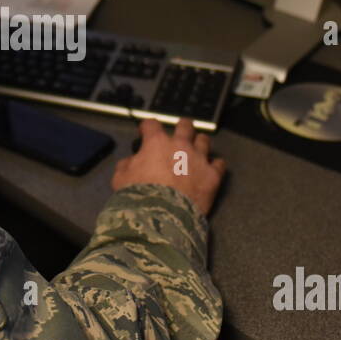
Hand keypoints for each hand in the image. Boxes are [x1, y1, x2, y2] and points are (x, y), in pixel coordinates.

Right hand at [110, 117, 226, 216]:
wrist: (161, 215)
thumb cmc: (138, 195)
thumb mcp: (120, 178)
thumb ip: (126, 165)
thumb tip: (130, 161)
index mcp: (157, 143)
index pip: (151, 124)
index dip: (147, 127)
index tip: (145, 131)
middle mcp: (180, 146)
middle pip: (185, 125)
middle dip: (182, 127)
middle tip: (179, 133)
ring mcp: (199, 159)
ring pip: (204, 140)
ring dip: (199, 143)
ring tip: (197, 150)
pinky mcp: (213, 176)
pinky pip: (220, 164)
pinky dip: (215, 165)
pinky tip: (212, 169)